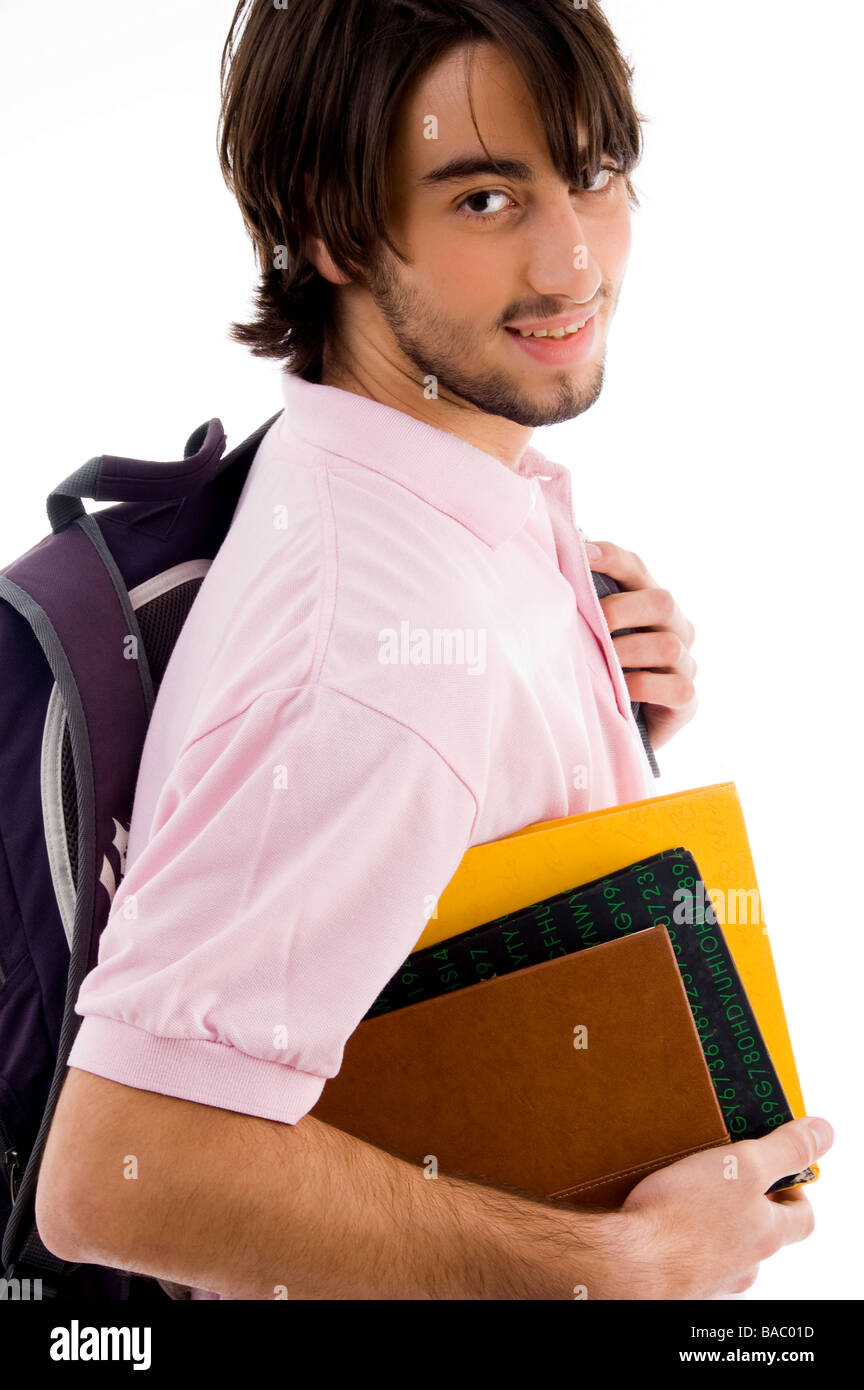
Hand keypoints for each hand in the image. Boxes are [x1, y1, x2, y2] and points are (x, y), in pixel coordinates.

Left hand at [585, 540, 697, 750]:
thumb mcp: (591, 637)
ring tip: (601, 663)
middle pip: (661, 601)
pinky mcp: (687, 698)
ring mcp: (685, 662)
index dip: (611, 558)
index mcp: (649, 602)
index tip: (581, 555)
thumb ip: (582, 608)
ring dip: (628, 652)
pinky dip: (644, 686)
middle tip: (590, 624)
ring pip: (668, 645)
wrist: (619, 729)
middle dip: (621, 609)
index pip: (635, 568)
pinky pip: (674, 687)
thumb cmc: (600, 673)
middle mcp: (675, 627)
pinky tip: (620, 690)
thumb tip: (549, 573)